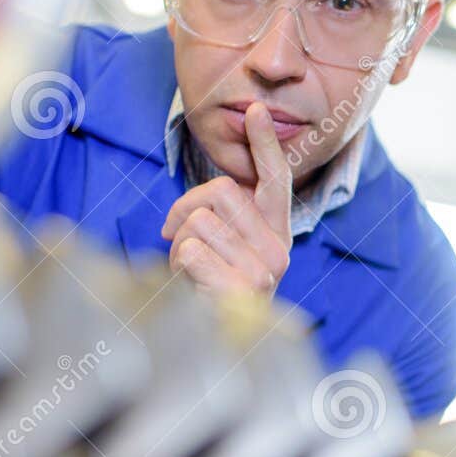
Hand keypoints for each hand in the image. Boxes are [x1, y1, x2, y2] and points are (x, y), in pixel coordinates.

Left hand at [162, 102, 292, 299]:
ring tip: (187, 267)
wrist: (215, 347)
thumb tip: (211, 192)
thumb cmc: (214, 289)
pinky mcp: (241, 289)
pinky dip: (176, 263)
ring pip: (200, 221)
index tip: (255, 109)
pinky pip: (190, 250)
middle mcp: (279, 249)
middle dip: (185, 207)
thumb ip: (230, 217)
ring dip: (179, 242)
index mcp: (278, 232)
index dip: (265, 143)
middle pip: (221, 192)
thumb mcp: (229, 249)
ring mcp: (264, 270)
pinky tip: (188, 282)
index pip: (276, 179)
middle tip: (176, 232)